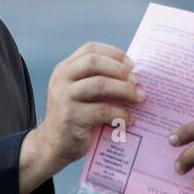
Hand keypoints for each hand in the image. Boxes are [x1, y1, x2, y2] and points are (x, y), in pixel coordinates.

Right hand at [33, 42, 142, 177]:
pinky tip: (129, 119)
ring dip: (124, 90)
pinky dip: (120, 114)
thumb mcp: (80, 93)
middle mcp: (61, 79)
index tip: (131, 64)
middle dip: (119, 69)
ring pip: (99, 84)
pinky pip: (102, 111)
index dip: (114, 53)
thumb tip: (134, 76)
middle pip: (93, 62)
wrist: (54, 145)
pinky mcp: (71, 117)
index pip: (90, 49)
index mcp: (65, 69)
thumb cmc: (76, 116)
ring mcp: (64, 98)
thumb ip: (98, 81)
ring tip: (139, 98)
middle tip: (136, 80)